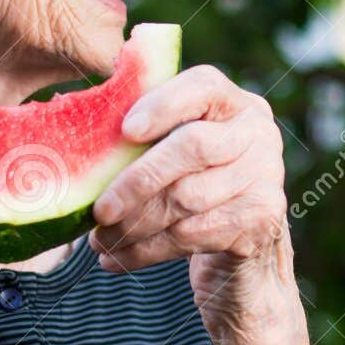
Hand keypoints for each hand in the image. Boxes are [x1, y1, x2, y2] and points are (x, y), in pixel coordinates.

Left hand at [90, 65, 297, 335]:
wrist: (244, 258)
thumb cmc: (194, 192)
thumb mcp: (176, 155)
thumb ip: (146, 134)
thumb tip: (78, 122)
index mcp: (235, 104)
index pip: (204, 86)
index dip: (163, 105)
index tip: (125, 130)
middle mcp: (258, 134)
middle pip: (193, 146)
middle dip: (137, 180)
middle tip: (98, 210)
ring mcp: (266, 177)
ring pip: (188, 197)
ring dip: (134, 223)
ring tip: (99, 239)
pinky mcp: (262, 220)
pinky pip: (193, 234)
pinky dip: (147, 250)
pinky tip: (118, 258)